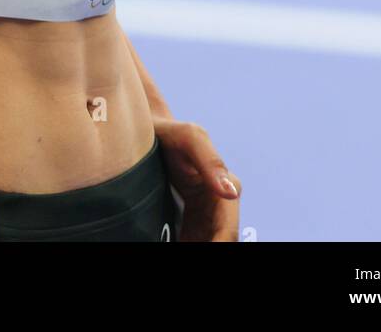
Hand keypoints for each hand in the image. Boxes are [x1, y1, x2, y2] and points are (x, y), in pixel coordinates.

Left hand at [153, 117, 240, 241]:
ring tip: (175, 244)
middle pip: (220, 240)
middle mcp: (219, 204)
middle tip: (183, 249)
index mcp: (226, 188)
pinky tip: (171, 242)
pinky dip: (186, 244)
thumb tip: (231, 192)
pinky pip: (193, 241)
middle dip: (211, 248)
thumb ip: (210, 160)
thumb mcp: (190, 137)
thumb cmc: (170, 131)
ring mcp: (204, 213)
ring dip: (198, 248)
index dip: (220, 246)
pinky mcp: (189, 218)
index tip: (198, 251)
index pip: (228, 231)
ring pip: (207, 242)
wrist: (148, 129)